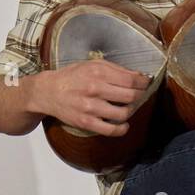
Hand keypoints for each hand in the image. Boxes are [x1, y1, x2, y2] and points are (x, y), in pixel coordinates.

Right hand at [33, 59, 150, 135]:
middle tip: (140, 95)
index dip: (143, 83)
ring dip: (131, 111)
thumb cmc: (72, 76)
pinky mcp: (86, 122)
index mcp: (98, 72)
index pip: (131, 80)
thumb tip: (139, 75)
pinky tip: (124, 125)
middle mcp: (95, 89)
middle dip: (140, 96)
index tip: (146, 83)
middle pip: (130, 96)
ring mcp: (90, 107)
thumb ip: (115, 69)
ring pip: (123, 113)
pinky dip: (122, 129)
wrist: (48, 91)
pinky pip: (110, 130)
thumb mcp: (92, 64)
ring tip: (128, 108)